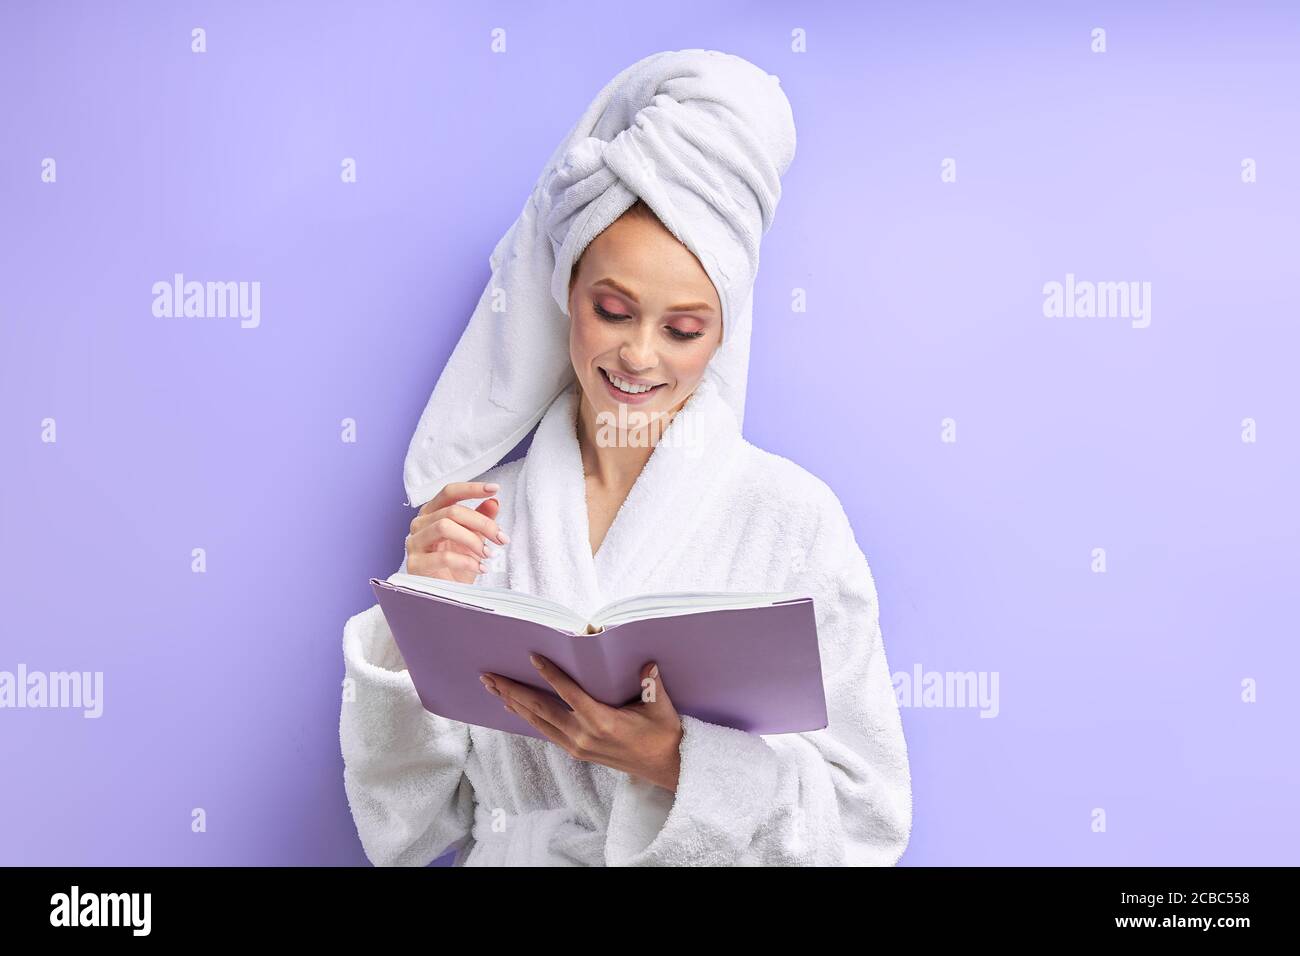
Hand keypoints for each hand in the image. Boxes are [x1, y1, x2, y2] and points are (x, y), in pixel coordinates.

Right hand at [405, 481, 508, 582]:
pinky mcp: (415, 564)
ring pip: (445, 527)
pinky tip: (480, 568)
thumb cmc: (457, 565)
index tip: (495, 489)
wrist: (446, 594)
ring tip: (488, 554)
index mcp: (432, 513)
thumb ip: (481, 520)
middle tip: (501, 538)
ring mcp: (414, 543)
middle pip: (452, 511)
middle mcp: (420, 524)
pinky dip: (467, 561)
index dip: (471, 488)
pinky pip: (443, 556)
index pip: (450, 492)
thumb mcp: (474, 539)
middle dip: (482, 523)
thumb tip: (493, 502)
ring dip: (473, 540)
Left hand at [481, 657, 683, 792]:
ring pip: (538, 721)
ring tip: (492, 687)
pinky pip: (545, 731)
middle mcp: (583, 735)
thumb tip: (647, 664)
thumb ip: (652, 685)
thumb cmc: (664, 734)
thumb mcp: (660, 707)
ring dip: (513, 703)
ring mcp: (577, 745)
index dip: (550, 674)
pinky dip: (527, 717)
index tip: (532, 658)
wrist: (665, 767)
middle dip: (512, 691)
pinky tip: (513, 708)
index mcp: (602, 721)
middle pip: (540, 709)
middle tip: (489, 676)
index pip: (568, 693)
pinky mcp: (577, 751)